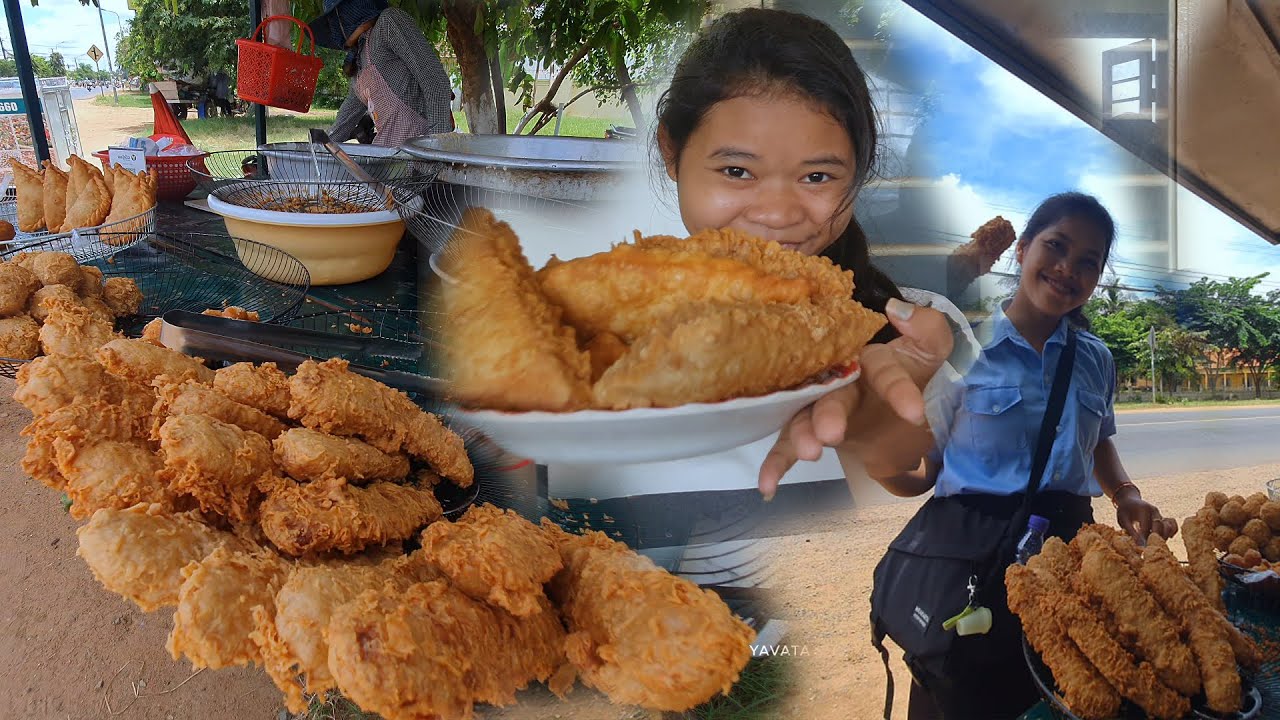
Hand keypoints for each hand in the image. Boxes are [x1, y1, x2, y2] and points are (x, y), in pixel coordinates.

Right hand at [758, 298, 953, 498]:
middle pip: (830, 393)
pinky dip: (775, 464)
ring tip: (809, 453)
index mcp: (868, 357)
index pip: (883, 370)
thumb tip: (896, 311)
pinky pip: (786, 445)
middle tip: (831, 433)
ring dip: (801, 435)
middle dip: (828, 413)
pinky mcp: (808, 427)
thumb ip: (927, 330)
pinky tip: (766, 486)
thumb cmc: (908, 370)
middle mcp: (838, 377)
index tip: (914, 413)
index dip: (898, 389)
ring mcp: (818, 403)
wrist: (891, 404)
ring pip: (803, 416)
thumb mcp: (929, 350)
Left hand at [1115, 490, 1176, 543]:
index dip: (1143, 539)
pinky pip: (1173, 525)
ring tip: (1155, 543)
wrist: (1129, 500)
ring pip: (1168, 527)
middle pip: (1160, 527)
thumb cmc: (1124, 511)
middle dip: (1154, 539)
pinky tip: (1166, 538)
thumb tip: (1139, 544)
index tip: (1140, 547)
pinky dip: (1172, 532)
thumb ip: (1131, 531)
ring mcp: (1160, 514)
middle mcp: (1155, 511)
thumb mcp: (1123, 520)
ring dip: (1163, 537)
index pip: (1146, 527)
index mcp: (1144, 509)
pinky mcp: (1164, 518)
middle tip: (1148, 547)